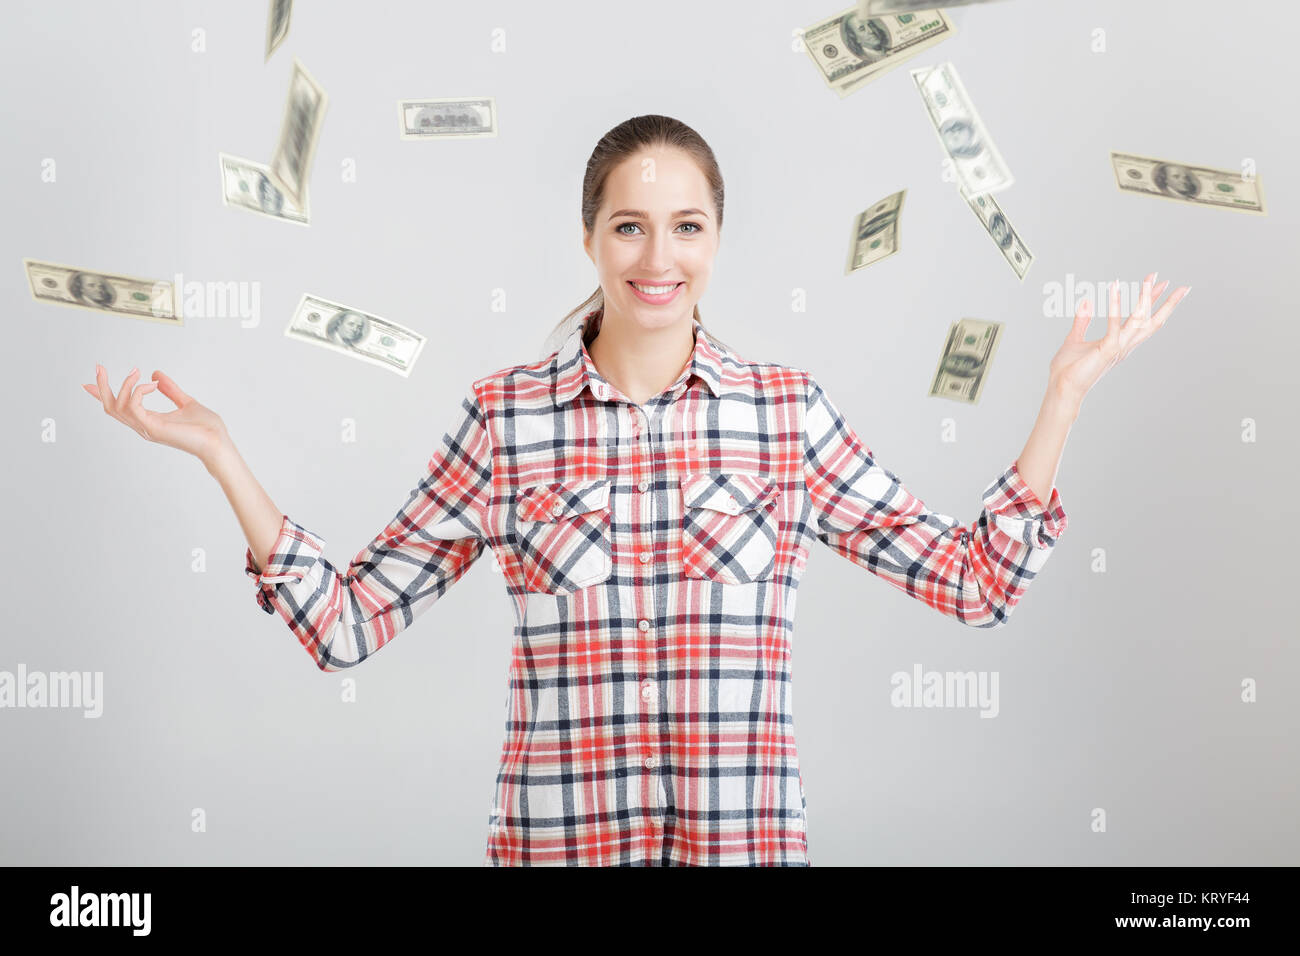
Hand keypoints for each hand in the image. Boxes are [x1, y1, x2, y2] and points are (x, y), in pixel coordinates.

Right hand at [82, 366, 229, 464]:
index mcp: (148, 421)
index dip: (102, 395)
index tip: (88, 382)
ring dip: (124, 385)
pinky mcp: (153, 428)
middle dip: (101, 387)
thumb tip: (157, 374)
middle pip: (110, 408)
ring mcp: (146, 428)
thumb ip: (171, 390)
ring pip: (117, 407)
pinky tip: (151, 384)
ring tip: (137, 372)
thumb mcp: (186, 402)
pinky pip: (133, 407)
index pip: (119, 408)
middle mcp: (143, 426)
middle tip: (99, 367)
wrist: (219, 443)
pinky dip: (137, 391)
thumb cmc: (207, 428)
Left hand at [1048, 271, 1189, 407]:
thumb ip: (1082, 321)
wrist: (1061, 389)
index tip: (1162, 283)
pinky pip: (1115, 325)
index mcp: (1119, 343)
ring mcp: (1118, 348)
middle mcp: (1123, 346)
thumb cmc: (1067, 370)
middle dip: (1167, 303)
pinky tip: (1114, 287)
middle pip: (1152, 321)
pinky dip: (1115, 305)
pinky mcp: (1107, 350)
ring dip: (1146, 298)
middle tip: (1181, 285)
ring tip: (1150, 278)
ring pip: (1140, 320)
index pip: (1141, 318)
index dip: (1152, 300)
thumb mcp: (1074, 339)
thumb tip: (1085, 301)